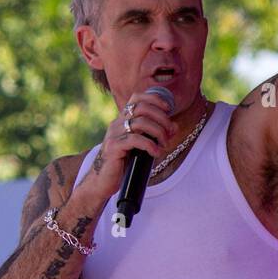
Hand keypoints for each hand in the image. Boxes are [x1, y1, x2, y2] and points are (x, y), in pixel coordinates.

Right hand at [75, 91, 176, 205]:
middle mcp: (117, 123)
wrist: (103, 180)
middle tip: (170, 132)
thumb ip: (156, 135)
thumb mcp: (142, 146)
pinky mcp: (113, 147)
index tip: (168, 108)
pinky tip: (156, 152)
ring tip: (164, 144)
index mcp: (123, 119)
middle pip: (142, 107)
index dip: (154, 99)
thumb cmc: (124, 162)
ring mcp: (114, 134)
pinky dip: (150, 145)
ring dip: (158, 132)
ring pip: (140, 122)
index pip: (137, 98)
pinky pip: (134, 140)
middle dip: (161, 118)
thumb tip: (174, 127)